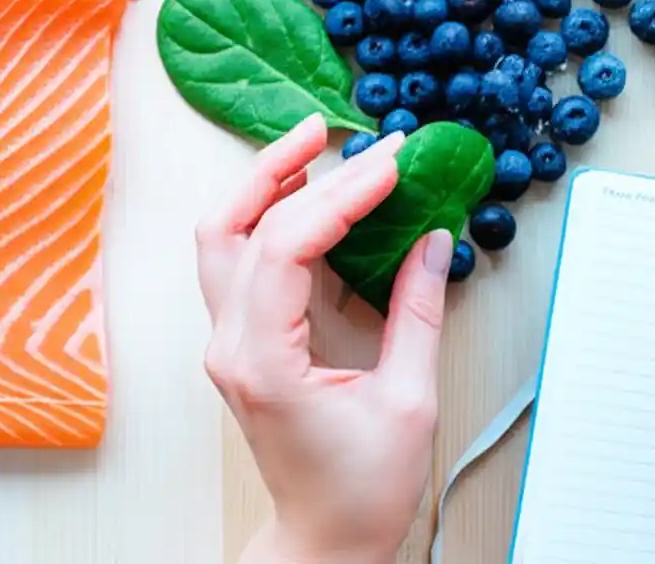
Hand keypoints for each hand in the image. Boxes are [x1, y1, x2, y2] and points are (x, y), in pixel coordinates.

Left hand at [196, 114, 453, 563]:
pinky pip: (241, 262)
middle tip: (335, 130)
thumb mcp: (407, 401)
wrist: (325, 539)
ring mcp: (231, 344)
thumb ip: (418, 313)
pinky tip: (305, 197)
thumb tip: (431, 242)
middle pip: (232, 227)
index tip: (388, 165)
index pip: (286, 247)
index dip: (339, 196)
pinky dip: (270, 218)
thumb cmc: (360, 491)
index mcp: (265, 362)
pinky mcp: (245, 344)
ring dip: (264, 186)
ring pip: (223, 238)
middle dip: (284, 169)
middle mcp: (233, 347)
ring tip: (312, 146)